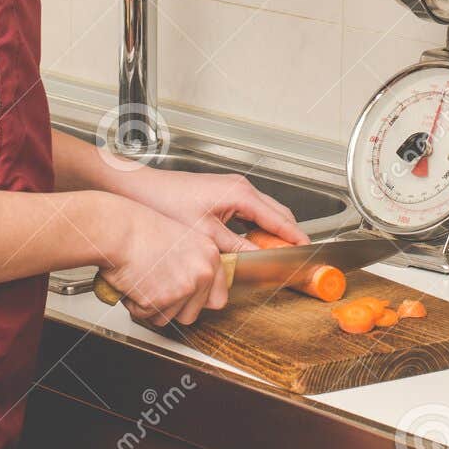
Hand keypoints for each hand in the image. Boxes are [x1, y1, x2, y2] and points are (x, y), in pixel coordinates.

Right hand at [100, 205, 229, 326]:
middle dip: (172, 309)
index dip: (198, 302)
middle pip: (192, 314)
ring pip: (168, 318)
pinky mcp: (162, 300)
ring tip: (144, 281)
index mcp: (210, 256)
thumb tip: (194, 287)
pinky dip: (135, 305)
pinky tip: (133, 283)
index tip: (187, 299)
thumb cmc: (140, 229)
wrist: (118, 230)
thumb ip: (195, 263)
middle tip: (157, 289)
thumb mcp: (182, 238)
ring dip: (152, 307)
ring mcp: (184, 287)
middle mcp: (202, 273)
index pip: (218, 298)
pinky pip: (147, 315)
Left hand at [122, 167, 306, 251]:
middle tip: (294, 257)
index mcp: (241, 193)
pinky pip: (250, 211)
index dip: (295, 237)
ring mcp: (232, 188)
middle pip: (277, 212)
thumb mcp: (205, 234)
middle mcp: (240, 187)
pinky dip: (257, 226)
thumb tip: (257, 260)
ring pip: (264, 211)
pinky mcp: (223, 193)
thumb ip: (236, 248)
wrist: (142, 190)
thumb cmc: (167, 203)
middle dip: (288, 234)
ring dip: (272, 231)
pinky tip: (251, 243)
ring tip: (276, 253)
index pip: (279, 218)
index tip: (306, 251)